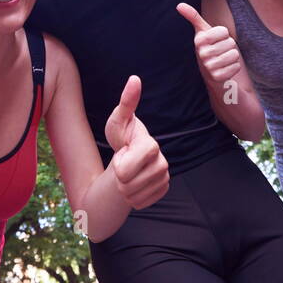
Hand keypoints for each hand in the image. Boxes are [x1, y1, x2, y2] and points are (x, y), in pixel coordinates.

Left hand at [104, 75, 168, 209]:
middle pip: (128, 185)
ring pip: (133, 196)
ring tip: (128, 173)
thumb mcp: (118, 119)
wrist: (130, 154)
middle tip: (123, 163)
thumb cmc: (122, 134)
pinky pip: (140, 203)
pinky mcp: (163, 190)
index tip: (121, 154)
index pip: (125, 170)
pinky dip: (132, 198)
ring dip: (124, 188)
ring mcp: (164, 178)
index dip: (118, 165)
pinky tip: (134, 183)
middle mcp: (163, 162)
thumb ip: (127, 101)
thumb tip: (134, 79)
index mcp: (151, 146)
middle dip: (119, 177)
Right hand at [176, 2, 241, 82]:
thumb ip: (193, 16)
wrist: (209, 72)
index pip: (225, 31)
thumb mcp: (202, 31)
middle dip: (229, 46)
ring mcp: (209, 67)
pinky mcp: (218, 78)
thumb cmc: (208, 47)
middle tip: (220, 51)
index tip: (216, 40)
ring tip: (223, 59)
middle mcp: (202, 54)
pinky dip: (234, 67)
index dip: (224, 35)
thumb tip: (179, 5)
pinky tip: (225, 68)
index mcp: (199, 40)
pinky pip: (236, 67)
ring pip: (234, 54)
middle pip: (231, 43)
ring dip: (232, 57)